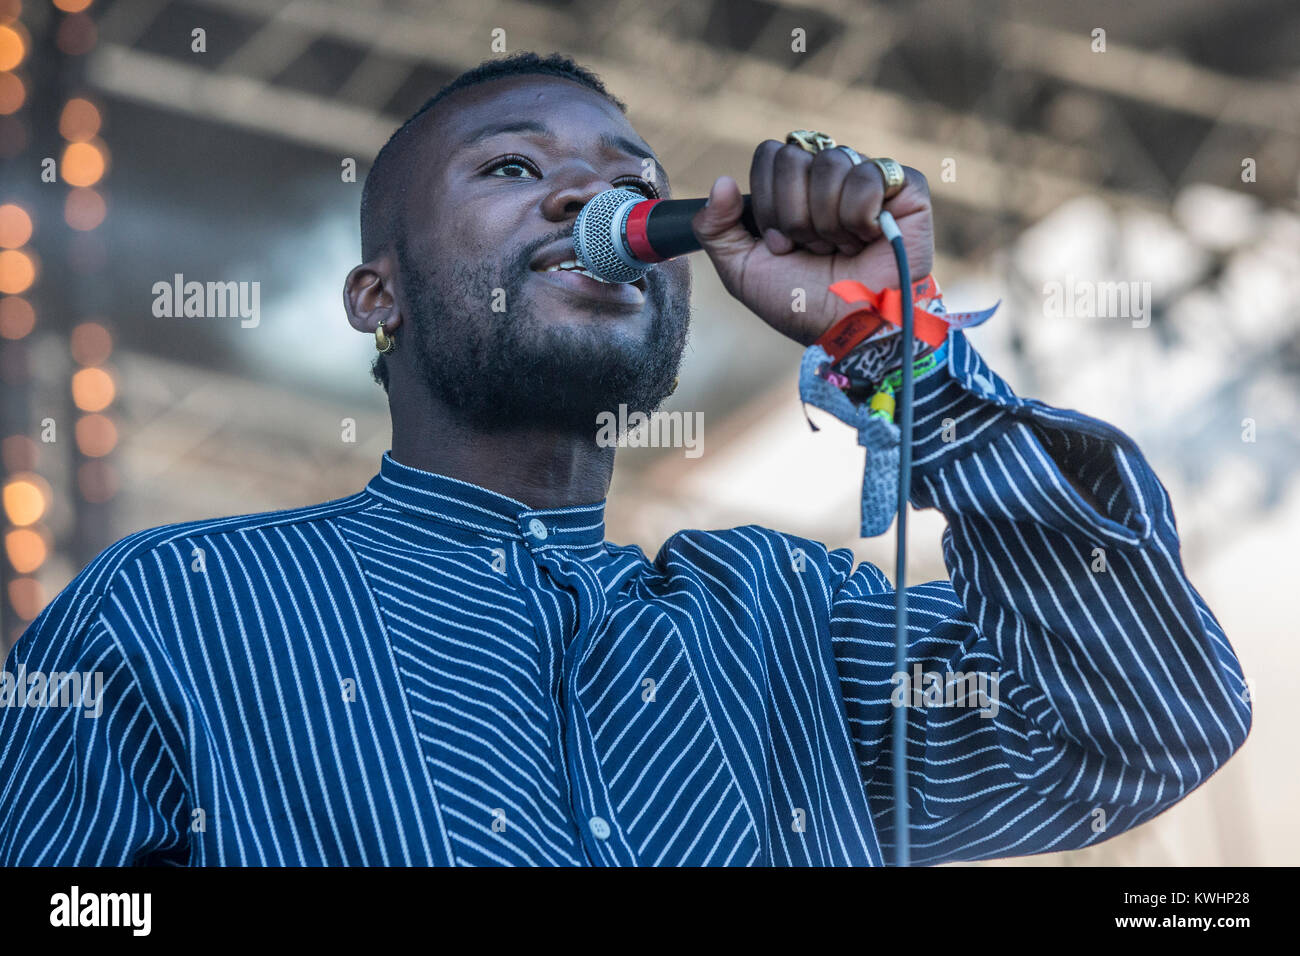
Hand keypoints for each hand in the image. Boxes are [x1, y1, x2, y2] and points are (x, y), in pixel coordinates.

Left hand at [691, 142, 932, 345]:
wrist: (848, 328)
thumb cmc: (801, 303)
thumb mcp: (742, 271)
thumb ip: (715, 228)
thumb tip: (721, 182)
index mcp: (793, 187)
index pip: (768, 155)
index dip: (768, 203)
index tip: (780, 244)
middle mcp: (829, 175)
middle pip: (793, 157)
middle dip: (795, 215)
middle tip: (812, 249)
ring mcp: (868, 177)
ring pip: (831, 164)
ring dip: (827, 222)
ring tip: (841, 249)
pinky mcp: (905, 187)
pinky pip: (869, 175)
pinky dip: (860, 217)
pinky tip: (868, 239)